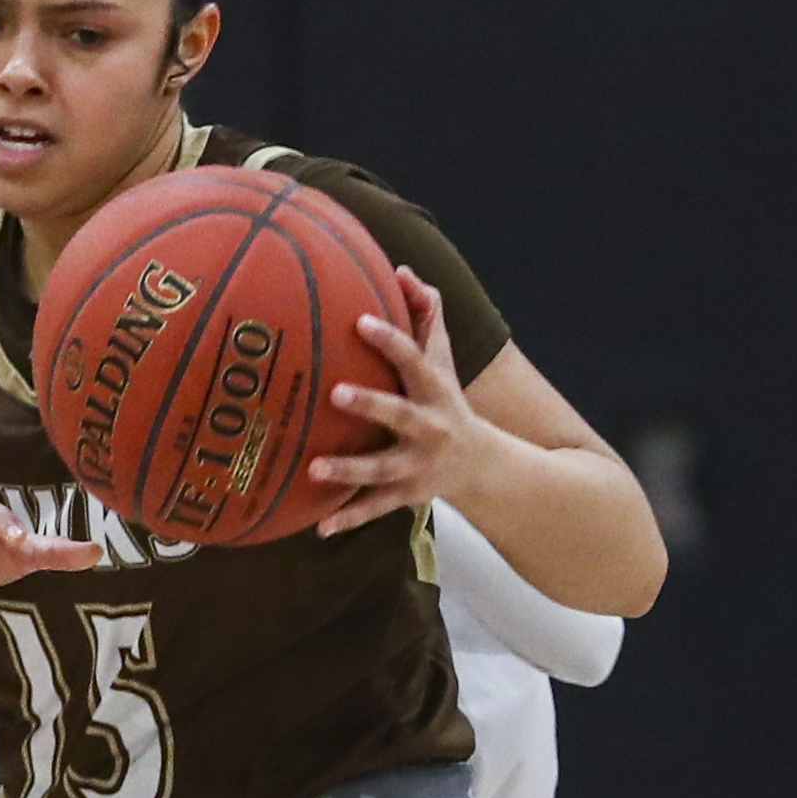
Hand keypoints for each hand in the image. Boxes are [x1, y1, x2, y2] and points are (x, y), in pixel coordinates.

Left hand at [308, 268, 487, 536]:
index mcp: (433, 389)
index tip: (360, 321)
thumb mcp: (442, 360)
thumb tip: (403, 269)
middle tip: (334, 391)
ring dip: (349, 469)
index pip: (413, 357)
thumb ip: (426, 315)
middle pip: (400, 413)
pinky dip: (348, 519)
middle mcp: (429, 427)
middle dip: (371, 404)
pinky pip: (374, 508)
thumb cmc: (445, 399)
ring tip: (313, 468)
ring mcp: (417, 464)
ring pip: (381, 468)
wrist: (483, 465)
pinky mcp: (405, 495)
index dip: (390, 339)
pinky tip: (318, 528)